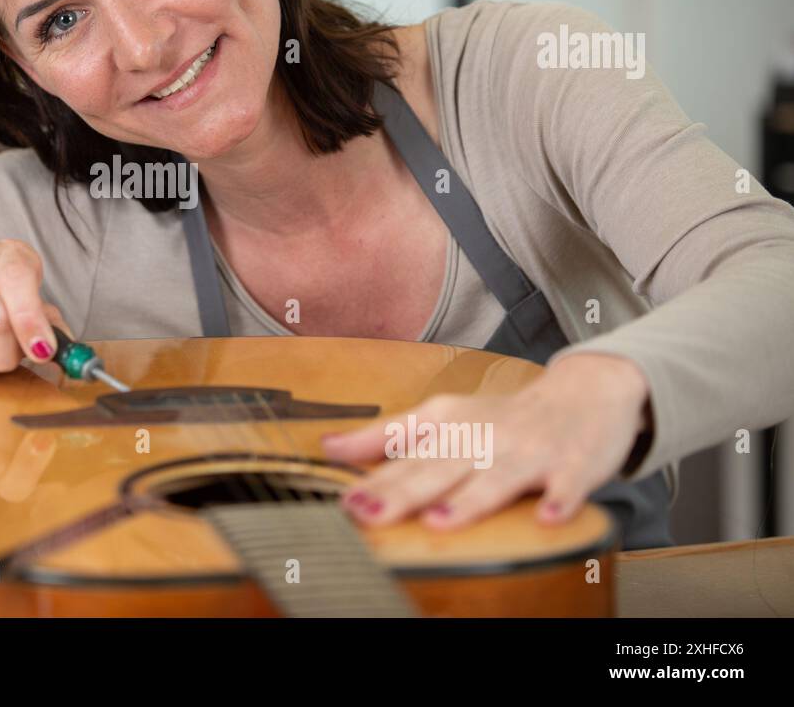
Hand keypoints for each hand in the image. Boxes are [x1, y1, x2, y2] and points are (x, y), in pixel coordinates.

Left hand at [321, 353, 651, 529]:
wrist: (585, 391)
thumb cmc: (504, 417)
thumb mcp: (443, 417)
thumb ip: (387, 436)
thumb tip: (329, 446)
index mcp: (451, 425)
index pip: (406, 458)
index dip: (375, 481)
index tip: (344, 504)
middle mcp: (485, 436)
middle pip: (440, 468)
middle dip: (404, 493)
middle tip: (370, 515)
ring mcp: (530, 451)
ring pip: (496, 478)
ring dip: (469, 501)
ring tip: (439, 522)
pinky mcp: (573, 464)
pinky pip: (568, 486)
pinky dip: (560, 501)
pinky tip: (548, 519)